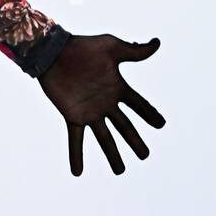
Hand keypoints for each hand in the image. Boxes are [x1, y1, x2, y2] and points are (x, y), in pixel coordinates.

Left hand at [37, 34, 164, 175]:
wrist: (53, 51)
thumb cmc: (82, 47)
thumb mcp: (111, 48)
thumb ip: (134, 51)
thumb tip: (157, 43)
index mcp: (117, 88)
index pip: (139, 105)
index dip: (150, 114)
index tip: (161, 124)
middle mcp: (105, 103)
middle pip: (124, 127)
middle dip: (135, 142)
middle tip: (144, 155)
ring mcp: (90, 112)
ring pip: (104, 138)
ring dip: (112, 155)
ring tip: (120, 171)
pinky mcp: (72, 116)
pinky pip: (75, 139)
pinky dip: (76, 155)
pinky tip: (77, 172)